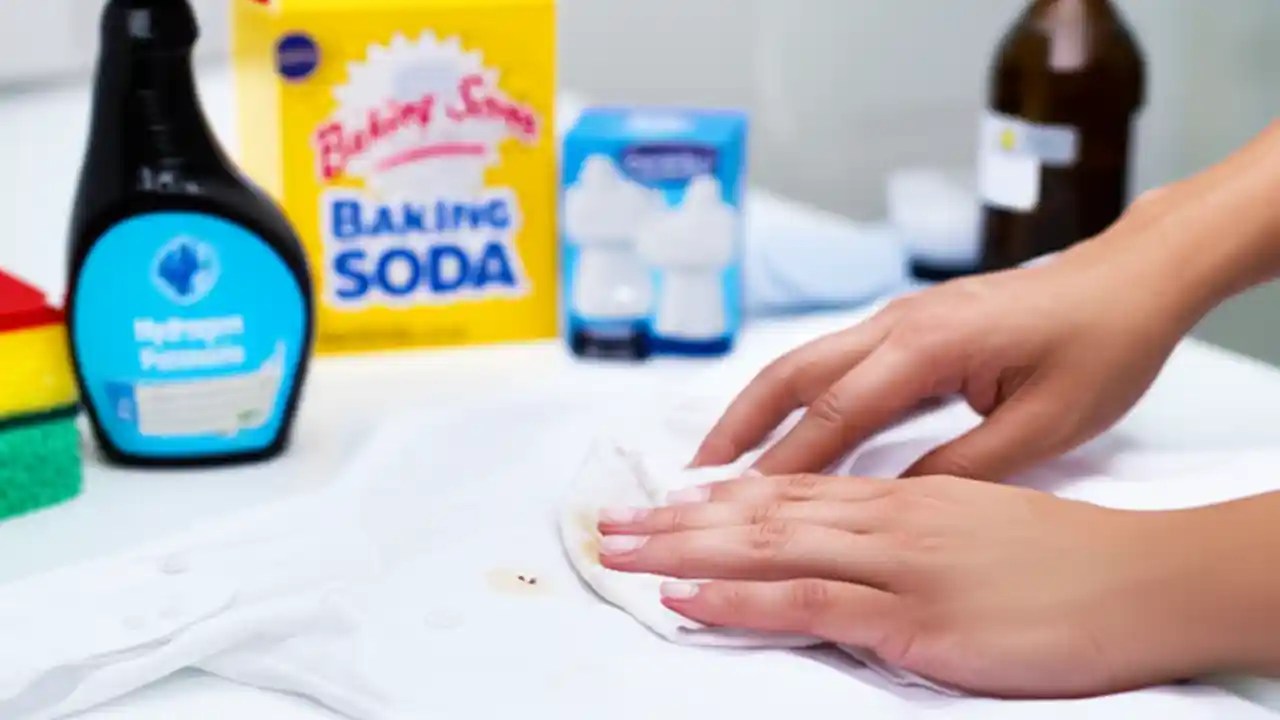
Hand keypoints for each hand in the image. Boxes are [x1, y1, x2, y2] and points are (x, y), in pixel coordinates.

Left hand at [597, 474, 1215, 697]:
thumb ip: (911, 532)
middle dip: (678, 518)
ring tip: (622, 551)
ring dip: (684, 548)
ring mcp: (893, 560)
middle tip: (613, 525)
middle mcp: (883, 516)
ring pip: (766, 544)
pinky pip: (806, 600)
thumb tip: (860, 541)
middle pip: (759, 510)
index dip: (719, 498)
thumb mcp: (976, 529)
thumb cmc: (1069, 563)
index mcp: (899, 496)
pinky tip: (688, 595)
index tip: (665, 503)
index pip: (790, 492)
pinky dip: (738, 596)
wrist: (1144, 579)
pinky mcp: (911, 612)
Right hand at [691, 227, 1205, 479]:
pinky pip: (836, 362)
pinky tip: (787, 429)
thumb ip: (961, 467)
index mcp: (928, 346)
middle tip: (693, 477)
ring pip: (806, 363)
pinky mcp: (911, 324)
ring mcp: (900, 318)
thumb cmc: (1100, 347)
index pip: (833, 416)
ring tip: (719, 458)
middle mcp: (898, 323)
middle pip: (793, 375)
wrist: (1130, 279)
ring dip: (757, 409)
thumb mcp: (1044, 426)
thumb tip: (890, 502)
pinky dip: (796, 399)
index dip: (781, 466)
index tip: (736, 508)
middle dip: (738, 427)